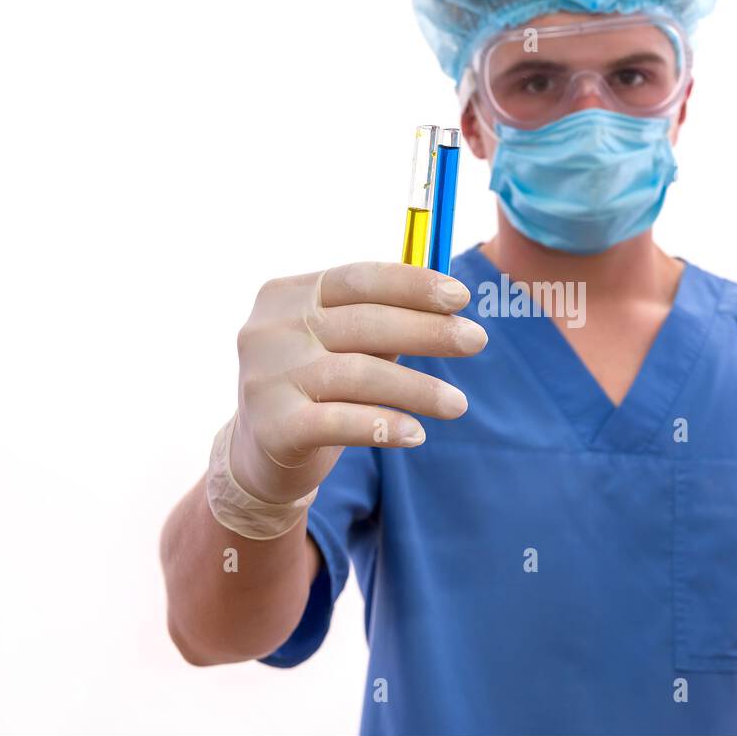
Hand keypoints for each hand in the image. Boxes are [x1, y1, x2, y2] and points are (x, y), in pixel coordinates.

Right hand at [230, 262, 486, 503]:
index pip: (357, 279)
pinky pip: (339, 422)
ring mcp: (267, 378)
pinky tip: (416, 434)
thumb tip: (451, 306)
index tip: (461, 296)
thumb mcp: (339, 344)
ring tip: (459, 404)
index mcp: (287, 296)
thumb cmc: (314, 387)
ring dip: (417, 388)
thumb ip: (382, 322)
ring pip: (358, 374)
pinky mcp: (274, 427)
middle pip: (364, 323)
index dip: (412, 285)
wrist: (259, 457)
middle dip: (428, 330)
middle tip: (476, 340)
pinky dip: (383, 426)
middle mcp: (270, 331)